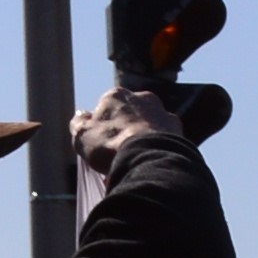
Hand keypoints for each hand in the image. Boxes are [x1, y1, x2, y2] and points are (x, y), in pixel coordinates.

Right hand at [71, 86, 185, 175]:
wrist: (149, 159)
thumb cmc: (111, 145)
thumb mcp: (81, 136)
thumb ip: (79, 123)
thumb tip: (81, 115)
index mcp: (116, 95)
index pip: (106, 107)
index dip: (102, 126)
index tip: (101, 144)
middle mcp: (142, 98)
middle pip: (130, 114)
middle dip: (125, 129)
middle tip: (119, 152)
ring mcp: (162, 113)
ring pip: (149, 126)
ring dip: (143, 138)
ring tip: (136, 161)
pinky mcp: (179, 131)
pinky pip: (164, 139)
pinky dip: (158, 148)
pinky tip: (150, 162)